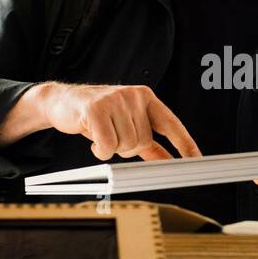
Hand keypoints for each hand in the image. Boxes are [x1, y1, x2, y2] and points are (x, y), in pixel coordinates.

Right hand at [36, 83, 200, 161]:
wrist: (62, 102)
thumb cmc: (97, 115)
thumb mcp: (126, 125)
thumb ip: (148, 142)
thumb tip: (168, 162)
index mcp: (145, 98)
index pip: (171, 124)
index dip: (185, 143)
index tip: (195, 160)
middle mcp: (133, 96)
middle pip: (142, 142)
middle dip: (126, 148)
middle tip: (111, 136)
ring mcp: (115, 100)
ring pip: (125, 146)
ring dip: (111, 148)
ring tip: (101, 134)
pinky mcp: (96, 109)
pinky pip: (107, 145)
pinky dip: (99, 150)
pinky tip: (93, 140)